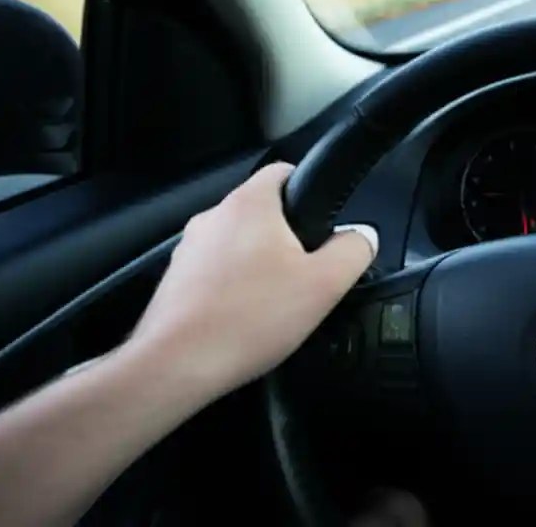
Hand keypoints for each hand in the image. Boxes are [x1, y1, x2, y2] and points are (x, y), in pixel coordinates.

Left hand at [125, 162, 376, 397]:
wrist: (176, 365)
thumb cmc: (251, 318)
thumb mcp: (325, 285)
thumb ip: (353, 251)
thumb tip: (362, 237)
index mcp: (249, 204)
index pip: (284, 171)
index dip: (310, 190)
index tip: (324, 223)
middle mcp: (213, 217)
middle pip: (263, 213)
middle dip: (287, 239)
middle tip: (308, 276)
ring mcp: (187, 249)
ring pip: (238, 245)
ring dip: (258, 266)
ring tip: (275, 306)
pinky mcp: (174, 280)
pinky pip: (215, 273)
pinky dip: (233, 289)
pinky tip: (245, 320)